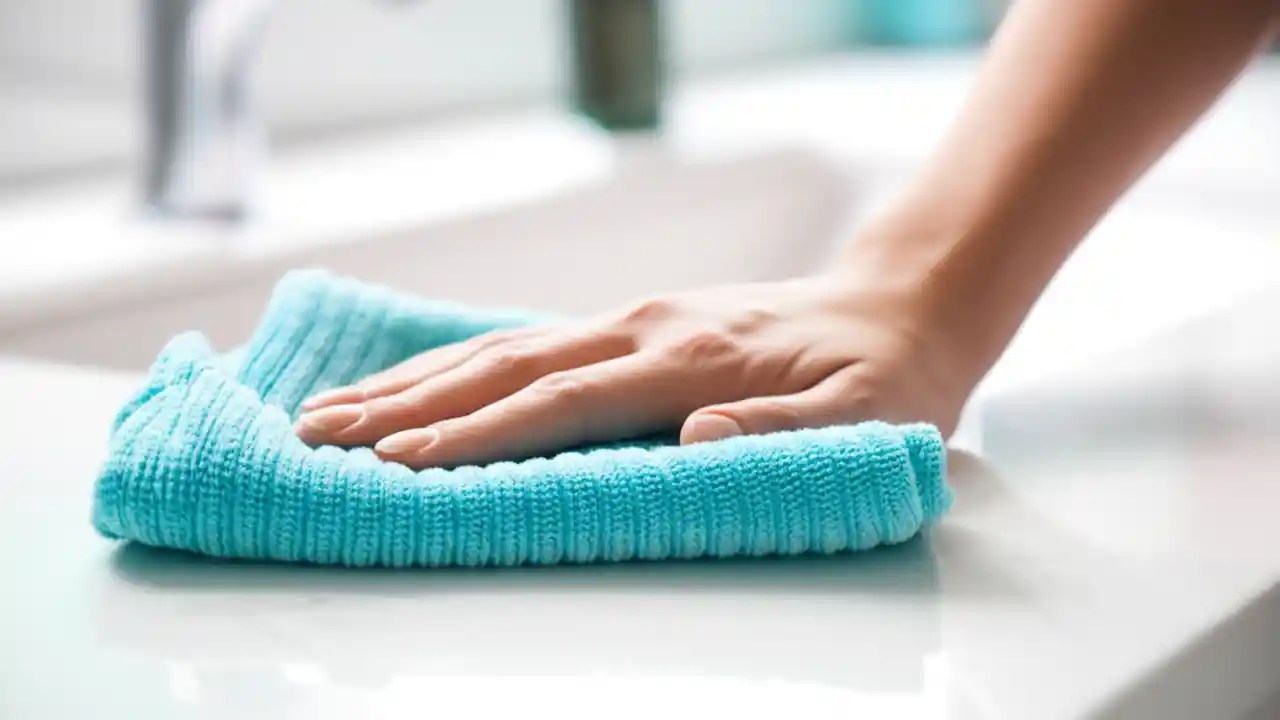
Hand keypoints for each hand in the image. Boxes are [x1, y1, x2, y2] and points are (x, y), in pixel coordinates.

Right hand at [294, 270, 976, 468]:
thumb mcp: (862, 418)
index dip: (475, 434)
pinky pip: (528, 341)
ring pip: (502, 347)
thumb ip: (782, 431)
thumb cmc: (883, 377)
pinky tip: (419, 380)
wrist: (899, 306)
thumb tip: (696, 435)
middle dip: (407, 406)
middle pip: (503, 368)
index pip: (558, 401)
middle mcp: (643, 330)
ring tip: (335, 408)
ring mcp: (633, 320)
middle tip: (319, 435)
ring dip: (415, 380)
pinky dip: (459, 363)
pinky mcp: (633, 323)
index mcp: (688, 360)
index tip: (397, 462)